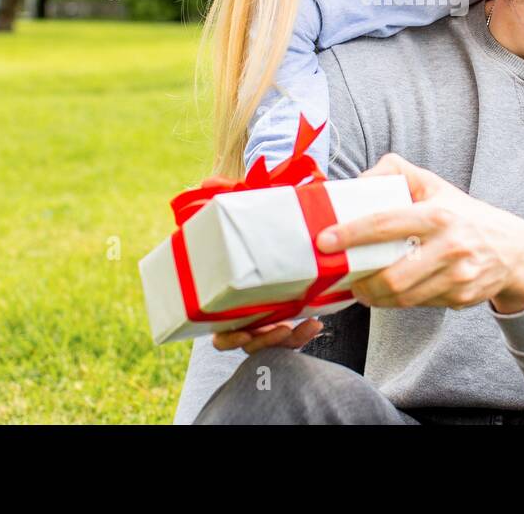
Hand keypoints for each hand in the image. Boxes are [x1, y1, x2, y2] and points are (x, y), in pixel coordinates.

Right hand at [190, 172, 324, 354]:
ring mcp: (262, 315)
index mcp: (225, 293)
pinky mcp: (285, 314)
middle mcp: (240, 310)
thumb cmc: (253, 219)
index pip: (218, 326)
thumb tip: (207, 182)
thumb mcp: (245, 211)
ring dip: (286, 340)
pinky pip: (291, 335)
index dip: (227, 335)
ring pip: (269, 342)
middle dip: (260, 341)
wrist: (291, 227)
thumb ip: (234, 200)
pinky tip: (316, 322)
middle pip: (244, 340)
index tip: (241, 330)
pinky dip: (302, 332)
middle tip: (280, 328)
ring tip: (305, 324)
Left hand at [315, 154, 523, 314]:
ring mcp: (458, 275)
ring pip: (404, 297)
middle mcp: (450, 245)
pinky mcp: (462, 297)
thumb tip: (360, 180)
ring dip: (376, 297)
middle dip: (362, 282)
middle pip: (393, 275)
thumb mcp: (436, 185)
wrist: (513, 249)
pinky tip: (392, 292)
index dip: (351, 233)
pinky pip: (420, 304)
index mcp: (437, 214)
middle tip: (347, 278)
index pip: (386, 223)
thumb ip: (398, 172)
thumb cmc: (463, 215)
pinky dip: (400, 301)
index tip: (325, 240)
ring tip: (364, 288)